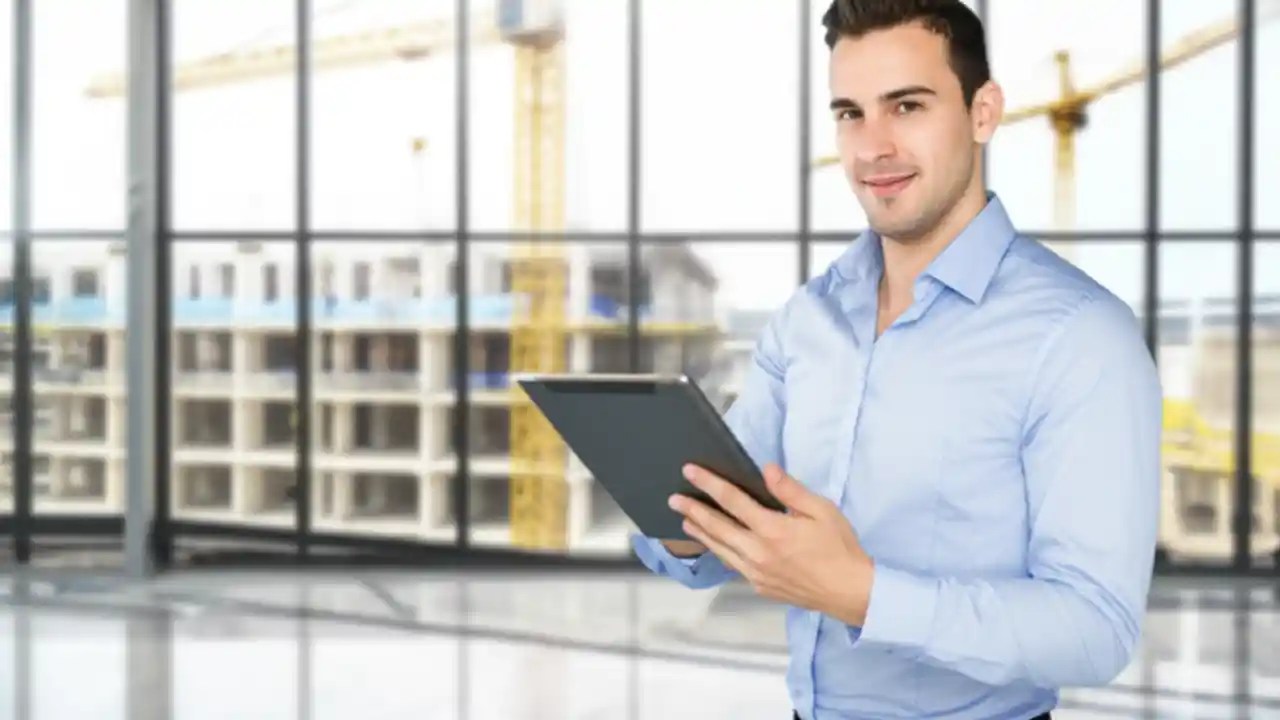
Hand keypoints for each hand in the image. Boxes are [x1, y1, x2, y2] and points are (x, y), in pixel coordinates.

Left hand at [668, 463, 874, 626]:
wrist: (849, 592)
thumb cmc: (839, 548)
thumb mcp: (821, 511)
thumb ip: (790, 490)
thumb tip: (766, 469)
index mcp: (772, 529)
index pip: (732, 500)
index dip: (709, 484)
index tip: (690, 471)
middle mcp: (757, 552)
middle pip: (716, 527)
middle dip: (693, 510)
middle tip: (673, 499)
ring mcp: (755, 572)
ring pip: (719, 549)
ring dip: (700, 533)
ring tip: (685, 521)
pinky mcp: (759, 586)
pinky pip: (732, 565)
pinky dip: (718, 552)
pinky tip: (714, 546)